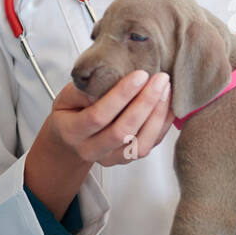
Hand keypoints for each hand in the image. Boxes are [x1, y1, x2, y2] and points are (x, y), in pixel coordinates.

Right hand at [42, 70, 174, 167]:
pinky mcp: (127, 159)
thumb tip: (110, 77)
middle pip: (123, 132)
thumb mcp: (66, 96)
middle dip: (145, 103)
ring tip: (166, 90)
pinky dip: (162, 126)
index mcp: (73, 131)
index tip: (139, 75)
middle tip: (160, 80)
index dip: (121, 96)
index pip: (98, 116)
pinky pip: (149, 145)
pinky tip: (168, 106)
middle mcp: (92, 149)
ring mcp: (111, 158)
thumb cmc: (70, 113)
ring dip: (157, 115)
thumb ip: (84, 89)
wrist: (69, 141)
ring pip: (139, 144)